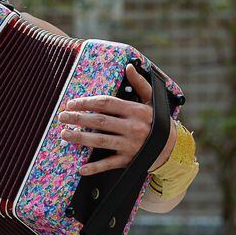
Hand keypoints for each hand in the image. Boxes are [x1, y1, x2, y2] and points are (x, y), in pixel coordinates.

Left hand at [59, 63, 176, 174]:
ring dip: (81, 138)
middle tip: (62, 117)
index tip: (72, 103)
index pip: (106, 103)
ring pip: (101, 141)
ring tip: (65, 134)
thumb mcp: (151, 101)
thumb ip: (139, 83)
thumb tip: (130, 66)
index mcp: (136, 111)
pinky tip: (81, 168)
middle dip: (79, 118)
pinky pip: (109, 164)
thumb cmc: (158, 121)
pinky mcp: (129, 160)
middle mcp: (132, 127)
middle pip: (100, 121)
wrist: (173, 148)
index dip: (87, 102)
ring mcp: (130, 145)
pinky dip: (95, 167)